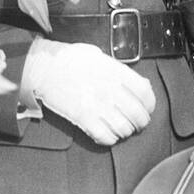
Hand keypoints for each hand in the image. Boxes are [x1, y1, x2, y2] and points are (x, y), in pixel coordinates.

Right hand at [21, 37, 156, 145]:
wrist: (43, 67)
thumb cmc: (69, 58)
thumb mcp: (97, 55)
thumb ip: (119, 69)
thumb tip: (140, 83)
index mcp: (114, 71)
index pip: (145, 93)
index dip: (150, 105)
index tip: (147, 108)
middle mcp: (109, 89)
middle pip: (138, 115)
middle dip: (141, 123)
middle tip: (137, 123)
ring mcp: (96, 105)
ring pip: (124, 129)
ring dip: (125, 131)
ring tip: (121, 128)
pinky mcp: (83, 118)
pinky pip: (105, 137)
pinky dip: (110, 138)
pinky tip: (107, 133)